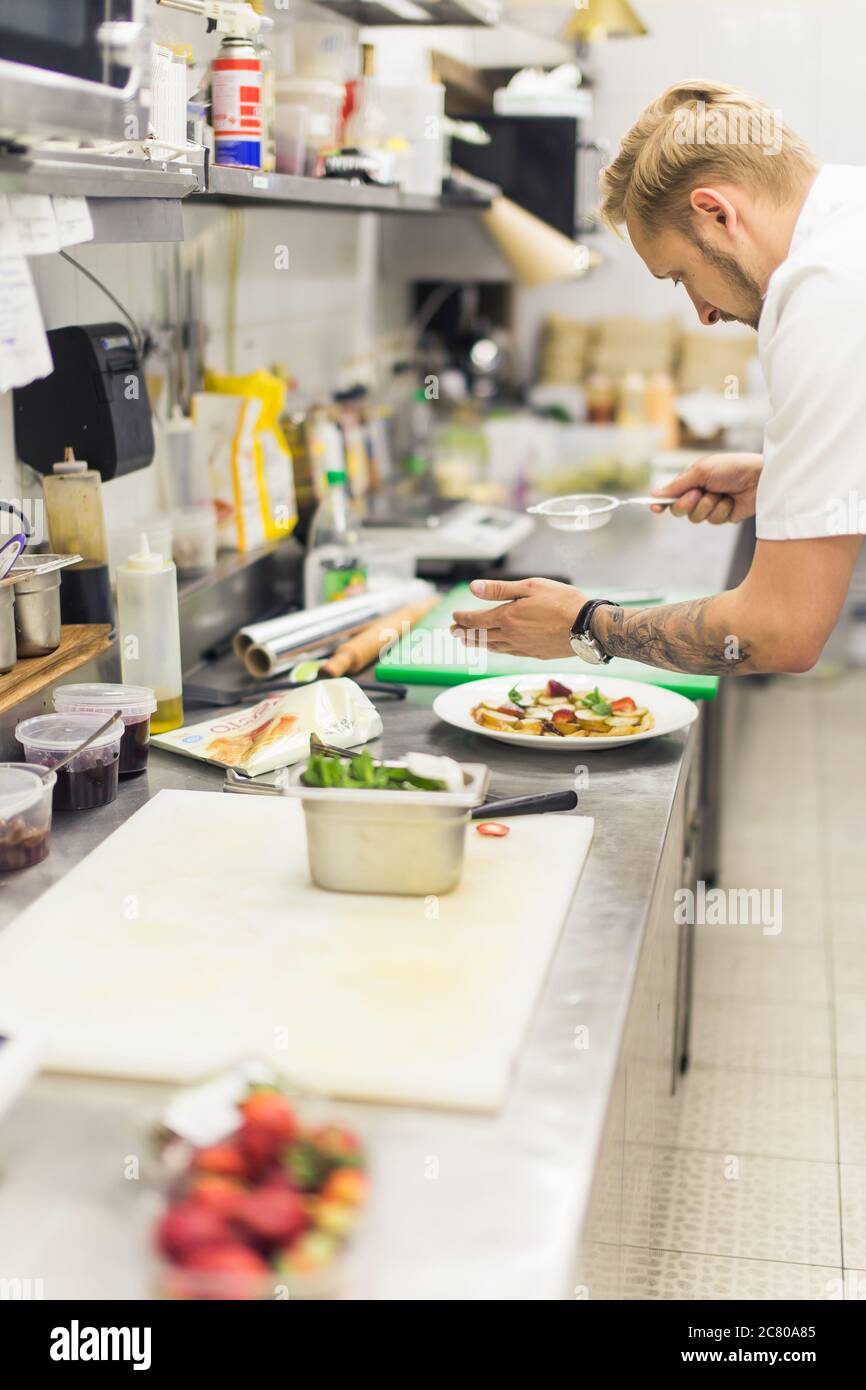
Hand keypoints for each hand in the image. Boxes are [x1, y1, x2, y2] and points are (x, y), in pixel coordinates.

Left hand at [451, 577, 586, 658]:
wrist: (588, 627)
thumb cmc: (563, 601)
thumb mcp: (531, 586)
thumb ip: (500, 589)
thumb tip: (473, 588)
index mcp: (508, 616)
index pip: (476, 619)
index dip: (462, 618)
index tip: (454, 615)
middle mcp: (511, 635)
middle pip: (480, 635)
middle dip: (464, 632)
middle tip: (452, 631)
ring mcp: (522, 647)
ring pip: (492, 646)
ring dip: (477, 643)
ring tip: (467, 640)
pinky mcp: (533, 654)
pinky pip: (508, 652)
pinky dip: (495, 649)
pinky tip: (495, 647)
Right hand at [652, 452, 761, 523]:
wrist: (760, 478)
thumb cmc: (732, 468)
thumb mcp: (702, 471)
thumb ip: (678, 485)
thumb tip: (655, 494)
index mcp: (692, 480)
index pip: (671, 494)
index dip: (662, 502)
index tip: (655, 508)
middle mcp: (699, 493)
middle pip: (679, 510)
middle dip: (687, 504)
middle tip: (697, 494)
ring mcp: (711, 506)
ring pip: (696, 517)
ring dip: (707, 506)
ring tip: (721, 494)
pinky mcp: (723, 516)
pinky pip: (713, 520)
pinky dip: (721, 511)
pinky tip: (731, 502)